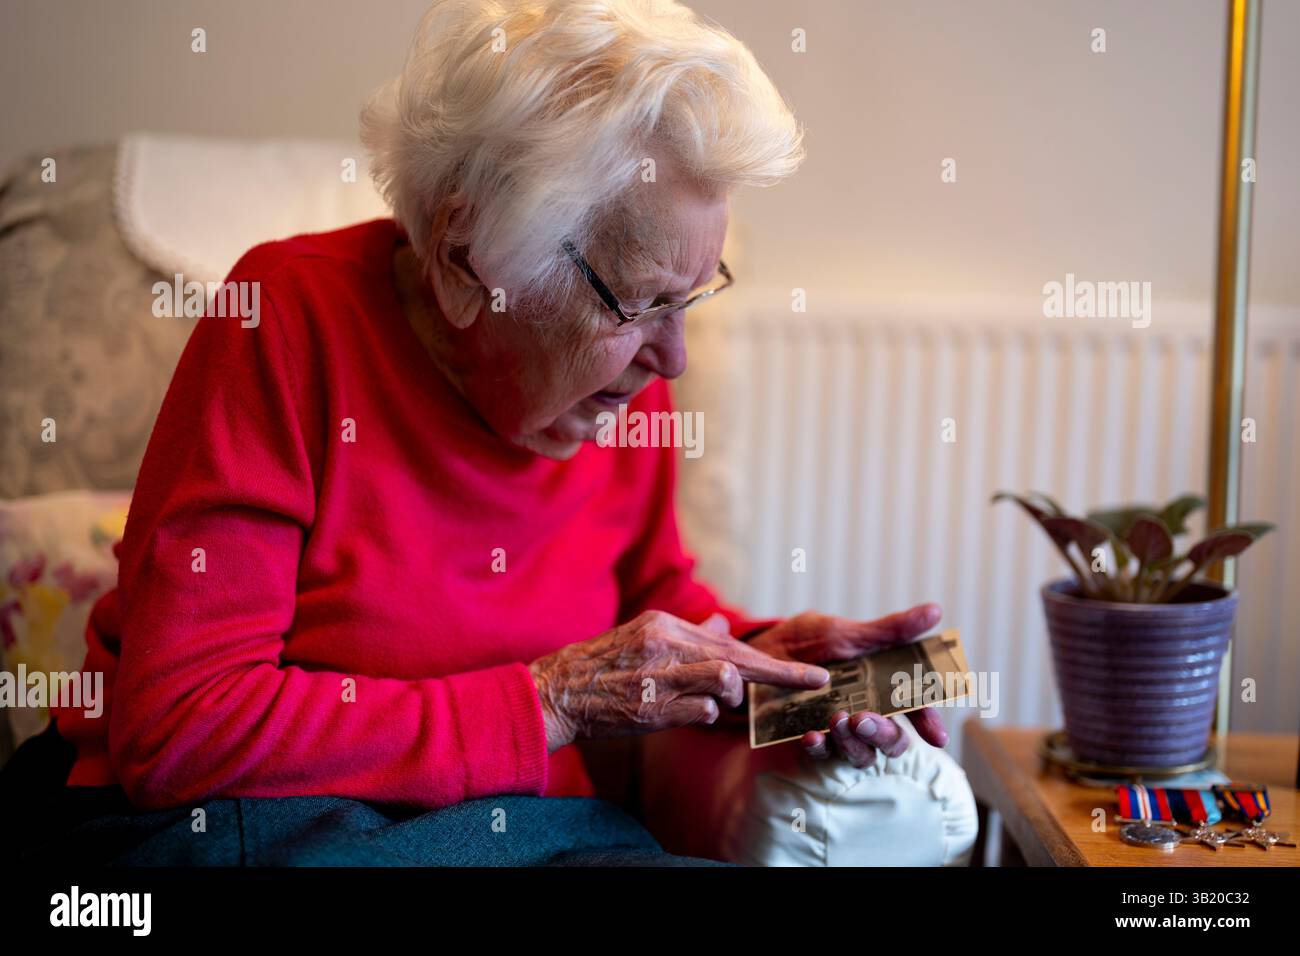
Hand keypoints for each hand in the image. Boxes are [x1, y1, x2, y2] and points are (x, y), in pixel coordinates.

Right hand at [528, 610, 829, 751]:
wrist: (560, 692)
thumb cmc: (605, 668)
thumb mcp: (645, 638)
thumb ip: (689, 635)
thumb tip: (724, 626)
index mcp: (666, 624)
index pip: (732, 642)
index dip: (774, 661)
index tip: (811, 674)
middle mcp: (666, 643)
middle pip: (739, 658)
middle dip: (782, 674)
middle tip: (816, 682)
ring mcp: (661, 674)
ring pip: (726, 680)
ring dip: (729, 697)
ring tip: (711, 701)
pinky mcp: (654, 705)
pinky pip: (702, 711)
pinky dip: (704, 715)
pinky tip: (686, 713)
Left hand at [747, 603, 948, 767]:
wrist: (751, 654)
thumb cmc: (803, 641)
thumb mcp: (843, 633)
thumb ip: (888, 631)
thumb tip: (935, 611)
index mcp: (879, 686)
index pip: (913, 709)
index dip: (928, 722)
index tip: (936, 736)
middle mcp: (863, 711)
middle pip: (892, 739)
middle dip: (885, 734)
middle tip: (865, 718)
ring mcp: (838, 729)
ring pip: (862, 754)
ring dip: (854, 742)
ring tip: (838, 720)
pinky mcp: (809, 737)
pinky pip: (822, 755)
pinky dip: (820, 747)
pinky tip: (811, 735)